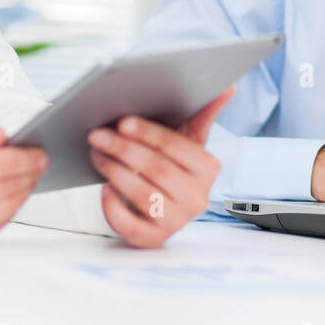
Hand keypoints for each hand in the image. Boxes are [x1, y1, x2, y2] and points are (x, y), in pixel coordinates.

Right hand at [0, 127, 48, 246]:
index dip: (29, 157)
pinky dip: (13, 207)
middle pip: (10, 185)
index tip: (40, 153)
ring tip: (30, 177)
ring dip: (26, 190)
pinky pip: (2, 222)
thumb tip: (5, 135)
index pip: (4, 163)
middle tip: (40, 163)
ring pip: (10, 206)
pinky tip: (15, 195)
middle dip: (32, 173)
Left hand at [87, 86, 234, 247]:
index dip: (149, 134)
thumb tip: (227, 86)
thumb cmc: (172, 167)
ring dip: (115, 172)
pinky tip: (104, 188)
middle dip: (124, 150)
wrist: (162, 206)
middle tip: (98, 135)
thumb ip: (204, 113)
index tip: (123, 121)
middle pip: (157, 170)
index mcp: (209, 169)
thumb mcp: (187, 140)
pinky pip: (131, 226)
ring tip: (97, 154)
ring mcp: (176, 222)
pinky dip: (114, 207)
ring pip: (143, 195)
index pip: (177, 148)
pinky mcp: (154, 238)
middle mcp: (197, 198)